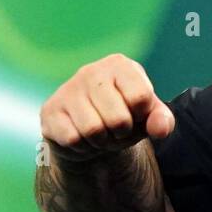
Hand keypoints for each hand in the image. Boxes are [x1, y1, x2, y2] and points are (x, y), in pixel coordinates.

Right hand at [39, 53, 174, 163]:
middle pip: (118, 119)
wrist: (89, 132)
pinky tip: (82, 136)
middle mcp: (91, 71)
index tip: (136, 114)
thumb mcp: (148, 117)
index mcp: (120, 65)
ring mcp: (67, 89)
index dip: (142, 116)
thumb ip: (162, 119)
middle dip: (122, 133)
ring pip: (93, 130)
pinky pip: (72, 138)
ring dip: (102, 142)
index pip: (141, 96)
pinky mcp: (50, 110)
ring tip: (101, 134)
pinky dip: (83, 146)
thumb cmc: (124, 117)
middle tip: (117, 129)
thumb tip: (161, 129)